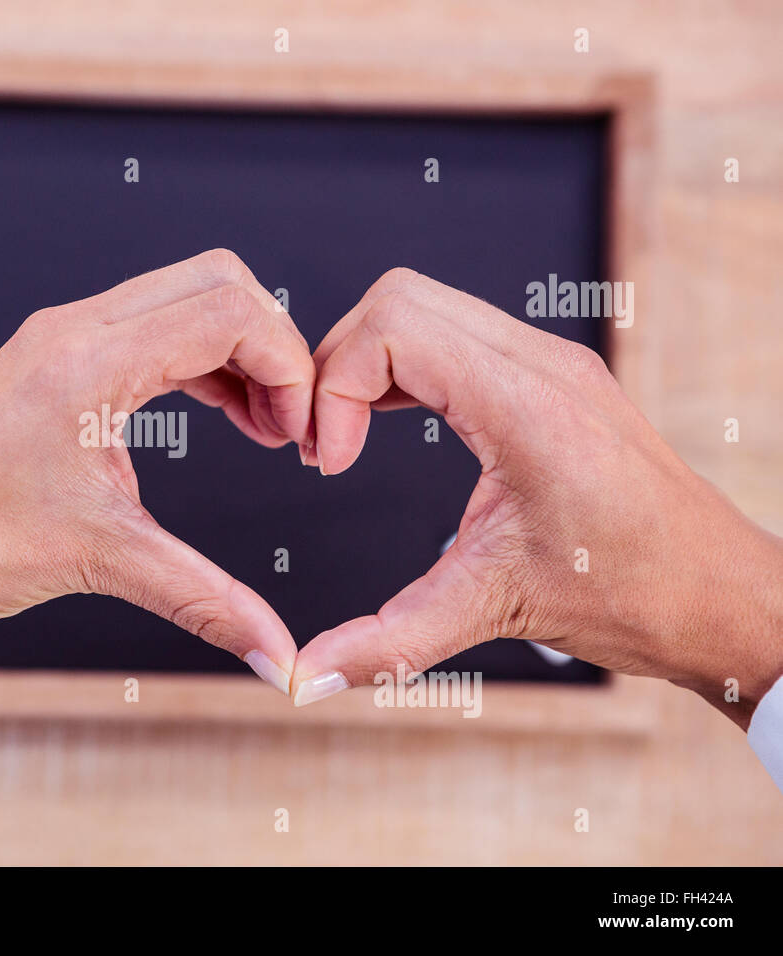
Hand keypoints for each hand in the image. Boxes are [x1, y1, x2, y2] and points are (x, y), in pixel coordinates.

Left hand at [0, 250, 314, 691]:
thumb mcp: (105, 562)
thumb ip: (206, 601)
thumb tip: (277, 657)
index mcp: (88, 361)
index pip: (228, 311)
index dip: (286, 365)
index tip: (296, 433)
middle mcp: (74, 329)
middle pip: (216, 282)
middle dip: (271, 346)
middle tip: (285, 426)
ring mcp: (59, 337)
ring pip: (183, 297)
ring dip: (235, 352)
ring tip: (261, 428)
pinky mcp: (52, 357)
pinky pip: (148, 327)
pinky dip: (197, 361)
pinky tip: (218, 416)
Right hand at [293, 269, 782, 726]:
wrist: (720, 596)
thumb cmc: (635, 594)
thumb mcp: (493, 609)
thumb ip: (387, 643)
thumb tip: (312, 676)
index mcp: (525, 405)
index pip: (390, 329)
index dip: (333, 389)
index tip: (330, 461)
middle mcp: (540, 364)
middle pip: (396, 299)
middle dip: (337, 366)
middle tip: (327, 445)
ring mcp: (550, 362)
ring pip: (422, 305)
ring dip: (368, 362)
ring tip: (348, 437)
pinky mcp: (550, 375)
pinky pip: (454, 331)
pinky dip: (404, 366)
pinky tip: (390, 422)